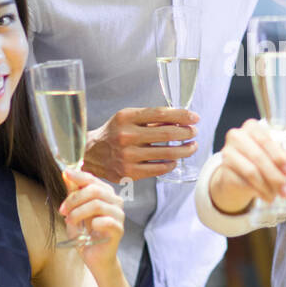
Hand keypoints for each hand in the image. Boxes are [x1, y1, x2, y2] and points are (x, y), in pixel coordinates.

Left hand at [60, 167, 124, 269]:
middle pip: (94, 190)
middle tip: (62, 210)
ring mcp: (118, 215)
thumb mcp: (75, 212)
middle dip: (74, 199)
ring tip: (69, 221)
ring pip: (97, 205)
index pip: (93, 180)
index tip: (65, 173)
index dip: (78, 176)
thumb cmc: (86, 234)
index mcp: (105, 194)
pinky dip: (93, 224)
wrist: (95, 258)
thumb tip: (66, 174)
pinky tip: (89, 230)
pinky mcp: (119, 229)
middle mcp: (115, 202)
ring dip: (78, 212)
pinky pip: (106, 221)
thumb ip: (73, 194)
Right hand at [84, 107, 199, 181]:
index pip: (161, 114)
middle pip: (167, 134)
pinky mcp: (129, 172)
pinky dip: (171, 164)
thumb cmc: (113, 133)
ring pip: (166, 154)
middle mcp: (126, 135)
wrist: (90, 153)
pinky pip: (159, 169)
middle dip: (186, 133)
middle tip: (194, 133)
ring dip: (184, 150)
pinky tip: (175, 160)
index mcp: (126, 117)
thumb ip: (150, 119)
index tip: (195, 118)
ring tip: (192, 147)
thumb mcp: (127, 119)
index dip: (182, 116)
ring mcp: (127, 156)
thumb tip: (180, 119)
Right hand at [212, 118, 285, 210]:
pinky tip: (266, 196)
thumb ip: (282, 155)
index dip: (278, 157)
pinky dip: (258, 191)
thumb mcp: (272, 155)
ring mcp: (227, 153)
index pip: (265, 141)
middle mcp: (236, 136)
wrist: (237, 173)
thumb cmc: (258, 159)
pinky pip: (243, 182)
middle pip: (258, 157)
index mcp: (251, 127)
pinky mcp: (224, 170)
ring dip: (267, 186)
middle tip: (285, 188)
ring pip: (251, 172)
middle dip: (274, 175)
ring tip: (277, 195)